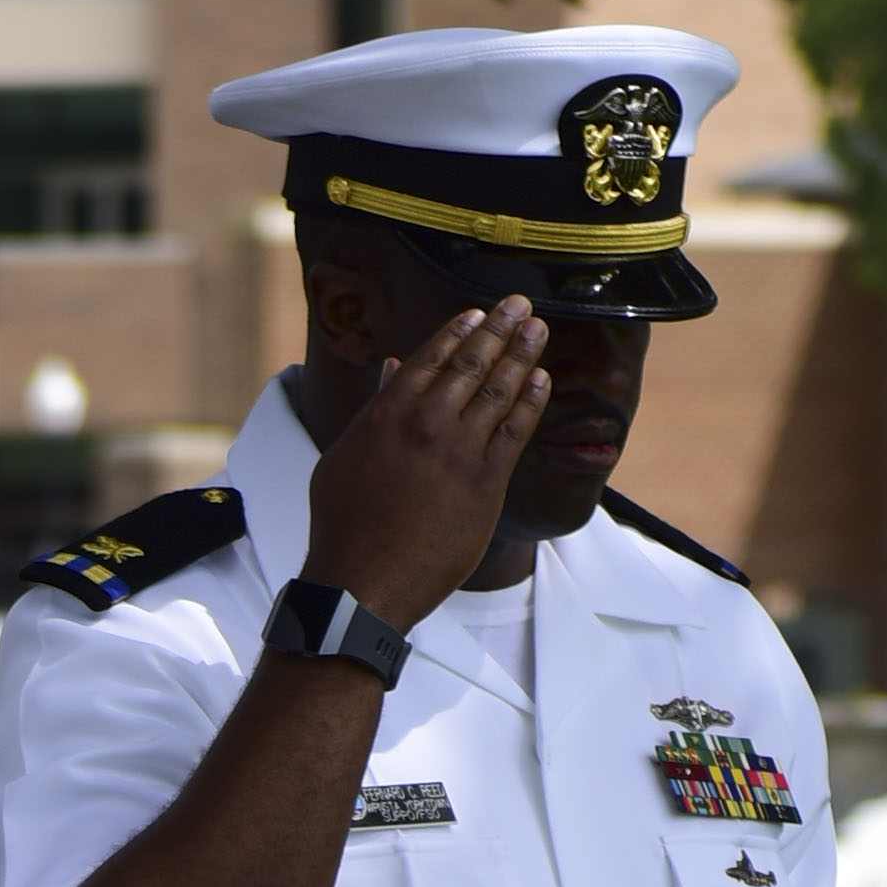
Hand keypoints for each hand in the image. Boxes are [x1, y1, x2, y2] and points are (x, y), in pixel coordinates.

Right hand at [293, 297, 551, 628]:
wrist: (361, 582)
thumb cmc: (343, 526)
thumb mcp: (344, 456)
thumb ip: (374, 408)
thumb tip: (393, 367)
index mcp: (388, 411)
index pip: (433, 356)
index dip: (461, 330)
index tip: (480, 313)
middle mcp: (426, 422)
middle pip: (472, 364)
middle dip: (500, 329)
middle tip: (521, 305)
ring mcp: (458, 452)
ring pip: (499, 391)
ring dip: (523, 355)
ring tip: (538, 330)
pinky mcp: (485, 484)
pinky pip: (515, 432)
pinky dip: (531, 402)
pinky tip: (542, 380)